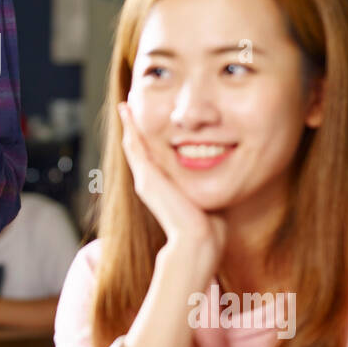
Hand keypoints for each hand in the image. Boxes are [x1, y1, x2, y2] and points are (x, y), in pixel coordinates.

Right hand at [117, 101, 225, 286]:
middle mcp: (149, 183)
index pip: (151, 158)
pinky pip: (134, 147)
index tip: (146, 123)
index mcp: (162, 188)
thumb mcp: (205, 197)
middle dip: (134, 129)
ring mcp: (145, 180)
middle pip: (137, 149)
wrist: (199, 240)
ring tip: (124, 106)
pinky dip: (129, 129)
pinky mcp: (146, 177)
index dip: (146, 139)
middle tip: (128, 108)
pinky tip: (126, 113)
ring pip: (132, 146)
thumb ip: (207, 186)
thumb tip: (223, 177)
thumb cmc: (209, 226)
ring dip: (128, 125)